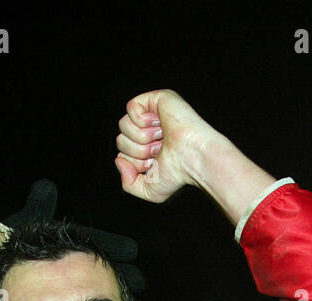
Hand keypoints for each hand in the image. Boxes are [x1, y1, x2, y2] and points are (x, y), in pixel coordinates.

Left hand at [115, 89, 217, 203]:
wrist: (192, 158)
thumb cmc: (177, 174)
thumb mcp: (149, 190)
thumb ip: (127, 183)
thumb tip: (118, 160)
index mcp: (148, 149)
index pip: (122, 153)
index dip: (135, 162)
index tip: (156, 163)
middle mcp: (149, 131)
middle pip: (120, 139)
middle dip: (137, 150)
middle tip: (159, 150)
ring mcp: (153, 113)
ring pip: (123, 124)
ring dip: (141, 137)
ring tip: (161, 138)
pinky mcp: (157, 99)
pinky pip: (132, 107)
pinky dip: (142, 120)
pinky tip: (160, 124)